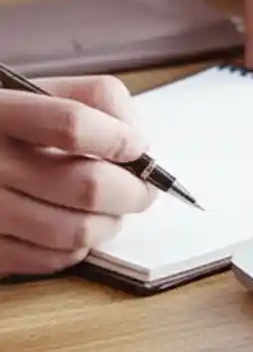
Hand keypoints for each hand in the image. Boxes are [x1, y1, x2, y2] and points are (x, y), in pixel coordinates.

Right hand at [0, 77, 154, 277]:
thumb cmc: (16, 127)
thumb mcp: (46, 93)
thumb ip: (99, 99)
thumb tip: (135, 142)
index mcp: (0, 113)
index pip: (71, 124)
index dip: (117, 138)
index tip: (135, 147)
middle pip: (88, 186)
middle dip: (132, 192)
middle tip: (141, 190)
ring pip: (78, 229)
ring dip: (109, 223)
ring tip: (108, 210)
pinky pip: (56, 259)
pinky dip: (78, 247)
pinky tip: (71, 225)